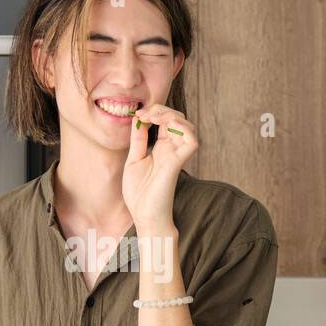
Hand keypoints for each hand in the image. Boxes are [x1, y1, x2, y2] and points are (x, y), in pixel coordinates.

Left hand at [122, 104, 196, 229]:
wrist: (144, 216)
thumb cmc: (140, 193)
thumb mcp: (134, 160)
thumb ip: (138, 140)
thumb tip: (138, 119)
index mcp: (161, 148)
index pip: (166, 121)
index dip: (154, 112)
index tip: (138, 115)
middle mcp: (172, 149)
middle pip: (177, 119)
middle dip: (162, 109)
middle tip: (144, 113)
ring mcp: (176, 155)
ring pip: (188, 126)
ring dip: (171, 116)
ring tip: (154, 117)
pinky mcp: (178, 162)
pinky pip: (192, 141)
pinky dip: (181, 128)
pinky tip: (164, 127)